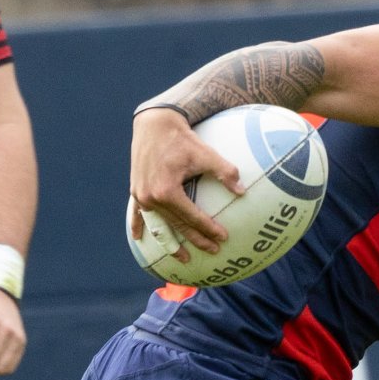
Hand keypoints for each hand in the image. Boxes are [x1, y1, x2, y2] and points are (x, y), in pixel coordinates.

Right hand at [128, 106, 242, 257]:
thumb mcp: (205, 153)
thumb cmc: (181, 138)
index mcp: (167, 192)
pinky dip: (139, 226)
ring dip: (169, 242)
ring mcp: (141, 196)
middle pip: (177, 225)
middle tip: (212, 251)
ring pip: (158, 225)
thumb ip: (224, 172)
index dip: (208, 229)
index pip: (192, 217)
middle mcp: (151, 198)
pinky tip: (139, 239)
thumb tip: (242, 191)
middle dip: (195, 240)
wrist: (154, 122)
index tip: (223, 238)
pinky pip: (137, 213)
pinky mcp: (135, 190)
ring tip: (181, 256)